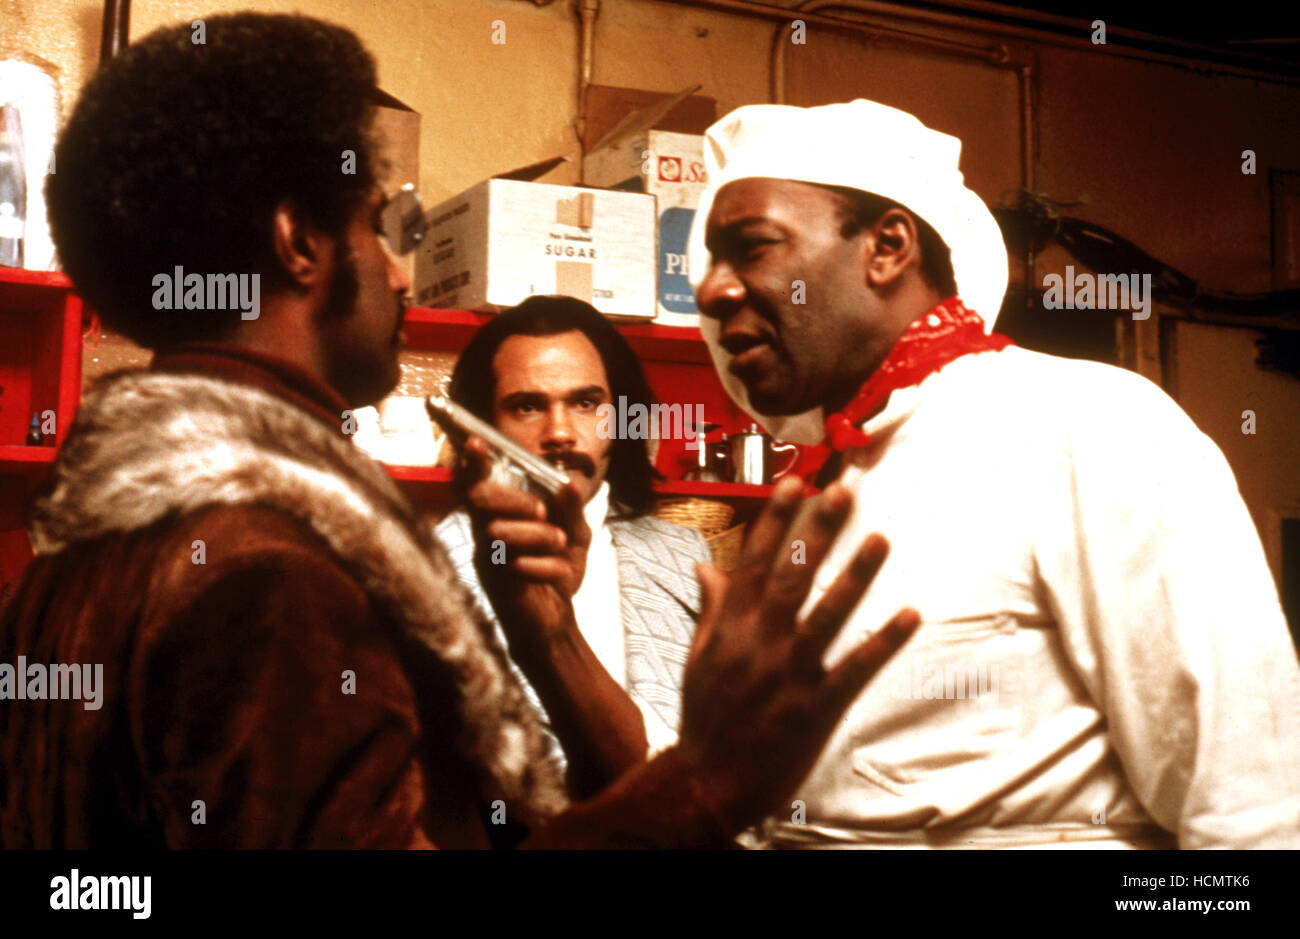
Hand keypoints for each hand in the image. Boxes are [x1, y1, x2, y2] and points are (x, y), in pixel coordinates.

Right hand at [462, 437, 592, 652]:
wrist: (555, 624)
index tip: (476, 442)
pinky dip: (546, 568)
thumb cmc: (555, 575)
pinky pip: (515, 566)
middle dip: (511, 499)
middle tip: (540, 510)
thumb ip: (571, 511)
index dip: (474, 464)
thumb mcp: (575, 537)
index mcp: (502, 518)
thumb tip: (568, 484)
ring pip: (497, 532)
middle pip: (478, 500)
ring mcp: (489, 560)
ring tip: (561, 546)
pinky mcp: (497, 586)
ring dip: (537, 535)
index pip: (480, 485)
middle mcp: (487, 535)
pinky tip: (559, 577)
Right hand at [675, 475, 919, 832]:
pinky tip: (909, 615)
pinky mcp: (814, 709)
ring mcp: (787, 676)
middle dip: (817, 532)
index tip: (794, 483)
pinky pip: (853, 670)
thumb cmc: (706, 717)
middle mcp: (758, 645)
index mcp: (730, 629)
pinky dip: (882, 643)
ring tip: (881, 539)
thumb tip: (706, 565)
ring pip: (824, 618)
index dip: (775, 521)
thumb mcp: (699, 657)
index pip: (753, 564)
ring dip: (855, 577)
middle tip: (844, 492)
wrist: (707, 784)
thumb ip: (713, 608)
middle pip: (791, 579)